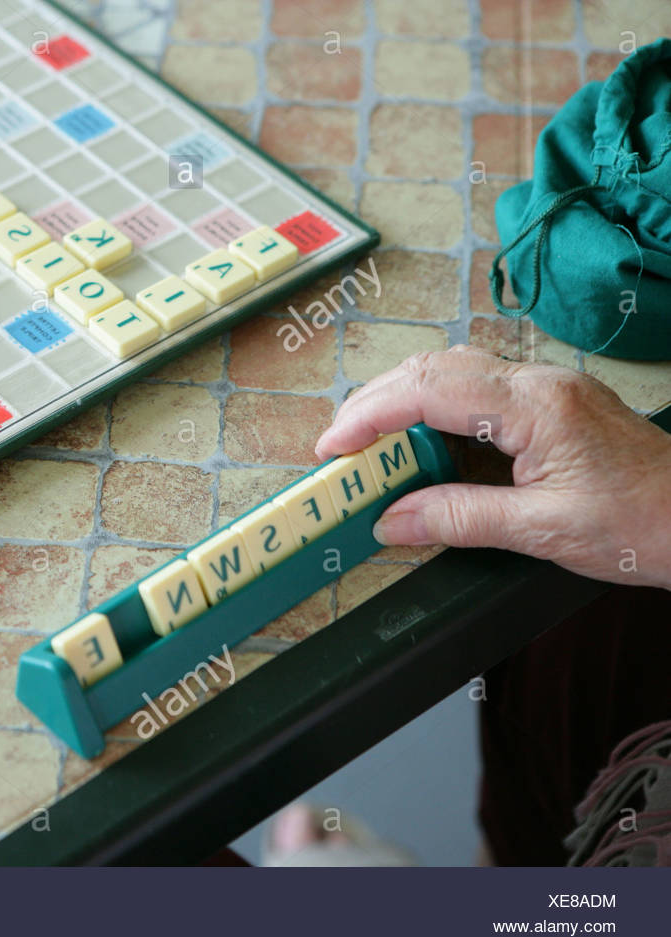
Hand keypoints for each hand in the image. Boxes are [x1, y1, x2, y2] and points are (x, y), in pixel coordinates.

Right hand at [314, 346, 670, 589]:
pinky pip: (476, 386)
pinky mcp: (551, 402)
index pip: (429, 391)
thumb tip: (392, 521)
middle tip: (340, 448)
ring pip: (452, 369)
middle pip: (433, 368)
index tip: (333, 446)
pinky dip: (433, 406)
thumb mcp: (542, 531)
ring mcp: (547, 387)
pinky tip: (421, 438)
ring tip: (370, 442)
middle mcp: (539, 382)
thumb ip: (459, 520)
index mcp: (536, 406)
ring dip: (401, 399)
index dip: (369, 415)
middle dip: (374, 403)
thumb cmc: (643, 524)